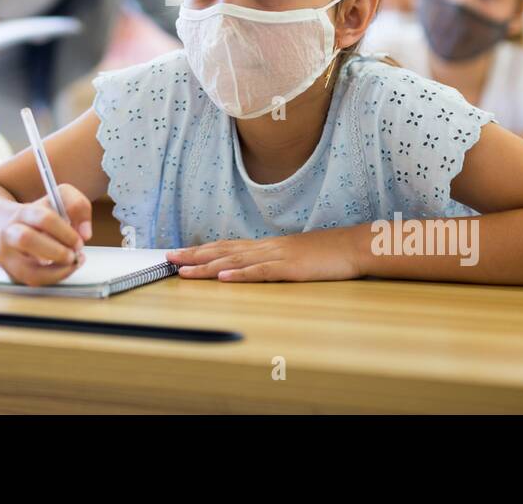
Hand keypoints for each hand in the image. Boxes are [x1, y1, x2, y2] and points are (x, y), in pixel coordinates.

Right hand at [0, 184, 92, 285]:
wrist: (12, 227)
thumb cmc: (41, 216)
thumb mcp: (59, 200)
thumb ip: (77, 206)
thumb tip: (85, 233)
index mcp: (24, 212)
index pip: (43, 218)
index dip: (65, 232)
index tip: (81, 240)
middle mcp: (10, 233)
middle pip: (27, 240)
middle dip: (57, 251)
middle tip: (73, 254)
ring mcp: (8, 256)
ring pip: (27, 271)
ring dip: (56, 272)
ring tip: (70, 264)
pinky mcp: (12, 272)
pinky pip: (32, 281)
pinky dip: (53, 278)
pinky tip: (63, 270)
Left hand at [166, 228, 365, 281]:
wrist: (354, 246)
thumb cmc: (327, 253)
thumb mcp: (294, 255)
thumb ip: (273, 260)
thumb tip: (252, 267)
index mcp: (266, 245)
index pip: (226, 246)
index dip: (200, 249)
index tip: (179, 253)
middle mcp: (266, 247)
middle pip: (223, 250)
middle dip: (194, 255)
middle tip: (168, 258)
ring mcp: (277, 256)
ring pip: (235, 261)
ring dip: (207, 266)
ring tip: (185, 270)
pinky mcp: (290, 268)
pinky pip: (261, 272)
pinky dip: (241, 274)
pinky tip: (224, 277)